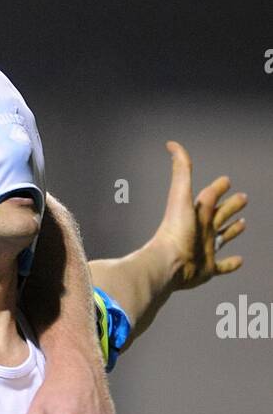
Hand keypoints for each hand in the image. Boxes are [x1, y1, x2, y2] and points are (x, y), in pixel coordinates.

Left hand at [151, 141, 246, 289]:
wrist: (168, 263)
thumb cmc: (175, 230)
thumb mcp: (180, 195)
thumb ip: (181, 170)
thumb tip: (172, 144)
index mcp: (197, 213)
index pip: (210, 195)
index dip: (219, 187)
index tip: (227, 180)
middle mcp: (201, 229)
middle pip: (219, 214)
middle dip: (231, 206)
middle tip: (244, 198)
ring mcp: (205, 248)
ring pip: (222, 237)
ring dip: (232, 230)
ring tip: (243, 223)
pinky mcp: (208, 268)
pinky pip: (222, 266)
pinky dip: (231, 264)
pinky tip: (240, 260)